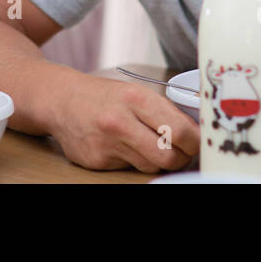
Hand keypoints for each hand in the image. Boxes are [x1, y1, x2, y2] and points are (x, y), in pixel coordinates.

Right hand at [47, 73, 199, 172]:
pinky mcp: (97, 161)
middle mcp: (121, 121)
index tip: (198, 143)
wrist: (62, 100)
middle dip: (180, 158)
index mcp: (136, 98)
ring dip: (155, 159)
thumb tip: (197, 132)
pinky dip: (131, 161)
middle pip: (169, 156)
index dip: (195, 142)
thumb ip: (164, 111)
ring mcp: (107, 143)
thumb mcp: (135, 92)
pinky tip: (121, 146)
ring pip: (151, 166)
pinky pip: (128, 169)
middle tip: (180, 152)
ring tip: (146, 144)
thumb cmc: (104, 95)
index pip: (180, 131)